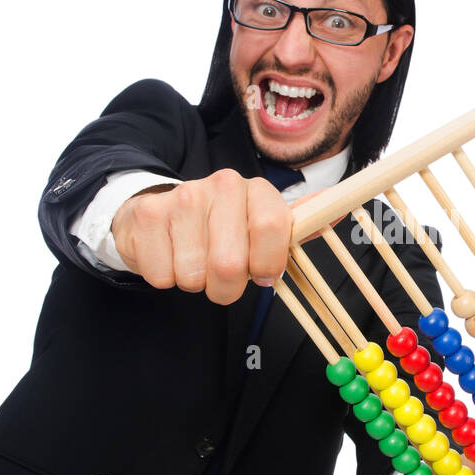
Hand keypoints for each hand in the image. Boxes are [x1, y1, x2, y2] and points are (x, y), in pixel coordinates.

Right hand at [110, 169, 290, 301]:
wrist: (162, 212)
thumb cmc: (218, 230)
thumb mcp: (257, 228)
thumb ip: (287, 236)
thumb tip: (326, 233)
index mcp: (256, 190)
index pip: (270, 226)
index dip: (268, 264)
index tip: (261, 275)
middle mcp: (222, 186)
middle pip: (230, 264)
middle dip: (227, 288)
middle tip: (223, 280)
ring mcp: (183, 198)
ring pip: (194, 275)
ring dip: (195, 283)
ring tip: (194, 263)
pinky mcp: (149, 215)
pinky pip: (162, 276)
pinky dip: (166, 278)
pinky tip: (170, 257)